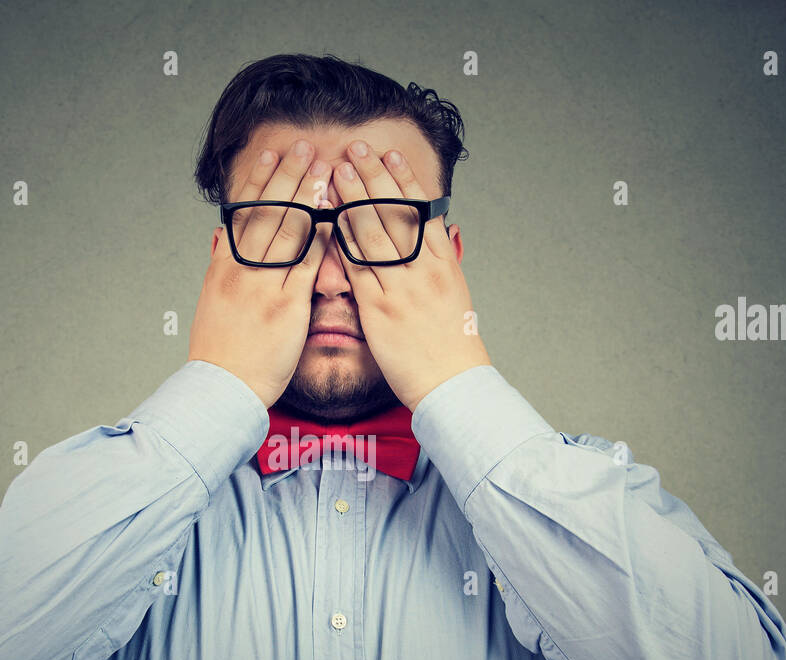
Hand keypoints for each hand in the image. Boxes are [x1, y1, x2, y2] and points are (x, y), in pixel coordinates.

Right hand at [188, 139, 332, 408]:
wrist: (222, 387)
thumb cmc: (221, 350)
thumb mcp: (210, 300)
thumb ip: (218, 264)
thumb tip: (219, 237)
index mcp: (223, 266)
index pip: (243, 213)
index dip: (259, 182)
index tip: (272, 156)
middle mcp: (242, 269)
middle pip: (267, 212)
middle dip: (287, 177)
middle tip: (304, 148)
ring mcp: (264, 286)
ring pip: (287, 230)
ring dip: (307, 196)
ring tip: (322, 169)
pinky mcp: (286, 306)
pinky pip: (307, 264)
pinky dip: (321, 238)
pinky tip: (335, 218)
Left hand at [330, 140, 490, 411]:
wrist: (452, 384)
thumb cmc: (452, 345)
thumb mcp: (456, 294)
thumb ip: (445, 260)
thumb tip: (443, 232)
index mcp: (443, 264)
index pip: (422, 211)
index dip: (403, 181)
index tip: (389, 156)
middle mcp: (423, 270)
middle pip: (396, 213)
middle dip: (373, 178)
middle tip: (356, 149)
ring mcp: (401, 288)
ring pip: (375, 233)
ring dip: (353, 198)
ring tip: (337, 172)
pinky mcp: (380, 310)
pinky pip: (358, 269)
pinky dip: (343, 242)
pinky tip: (329, 220)